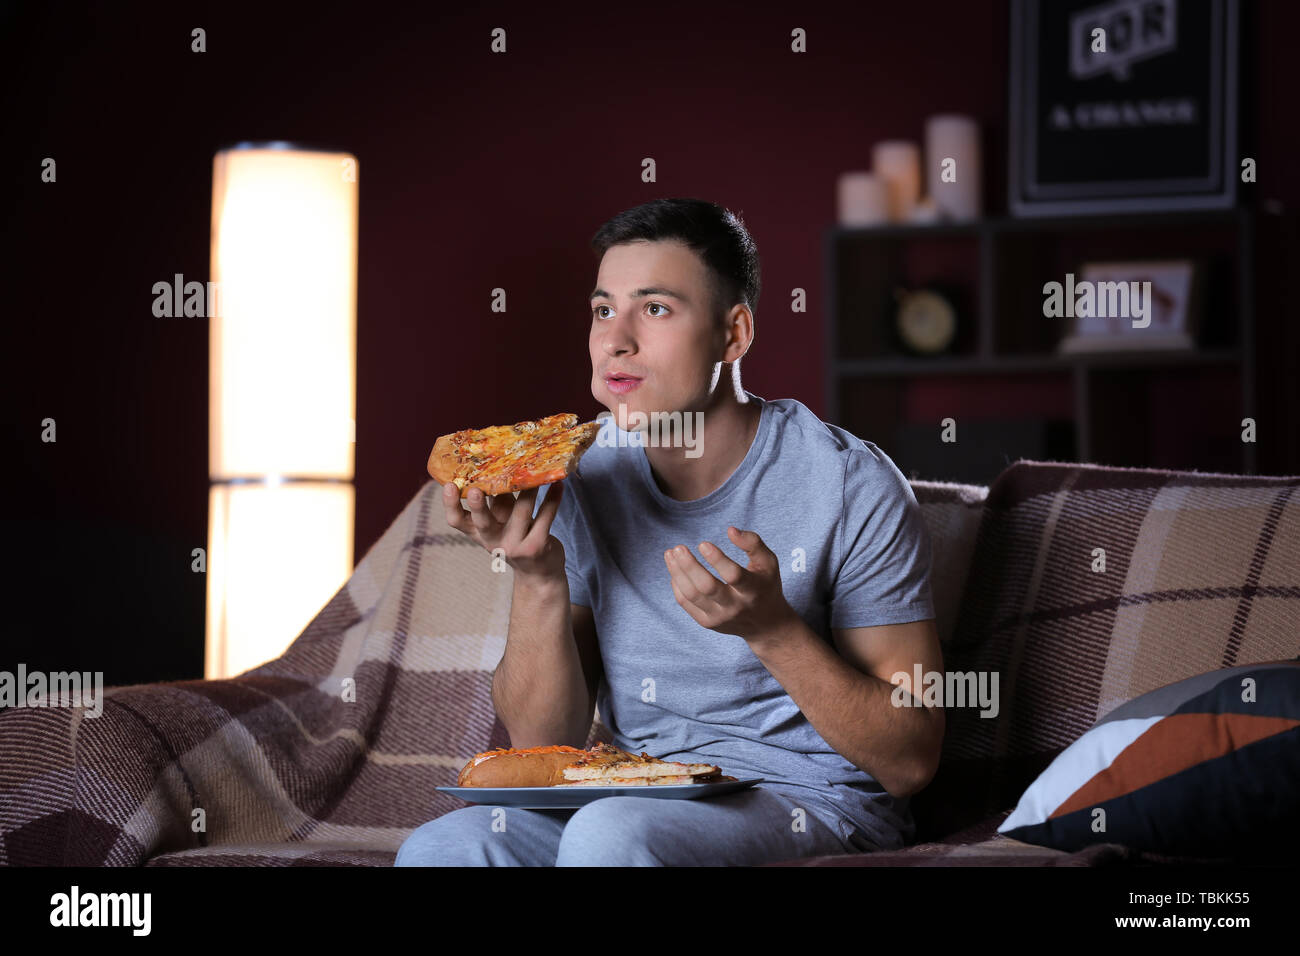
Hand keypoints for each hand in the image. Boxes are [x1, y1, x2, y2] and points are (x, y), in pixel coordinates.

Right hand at [442, 480, 566, 583]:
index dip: (450, 505)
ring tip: (537, 471)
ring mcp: (515, 546)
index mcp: (479, 533)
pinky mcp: (537, 547)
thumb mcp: (501, 521)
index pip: (457, 521)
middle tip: (475, 490)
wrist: (539, 573)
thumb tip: (496, 464)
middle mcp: (493, 542)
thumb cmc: (517, 537)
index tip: (449, 485)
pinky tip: (559, 484)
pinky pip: (545, 518)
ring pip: (521, 513)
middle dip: (478, 507)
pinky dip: (553, 499)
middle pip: (482, 523)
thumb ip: (496, 498)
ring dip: (529, 490)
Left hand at [662, 527, 796, 642]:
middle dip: (689, 566)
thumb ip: (753, 543)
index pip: (733, 576)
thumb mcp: (768, 562)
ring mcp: (720, 617)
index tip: (703, 544)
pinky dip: (677, 584)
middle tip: (678, 547)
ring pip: (692, 595)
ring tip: (670, 553)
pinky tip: (675, 569)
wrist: (765, 624)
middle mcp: (736, 607)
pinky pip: (686, 603)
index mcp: (753, 590)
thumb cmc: (765, 585)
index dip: (717, 559)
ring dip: (677, 573)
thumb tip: (730, 530)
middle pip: (707, 587)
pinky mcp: (707, 623)